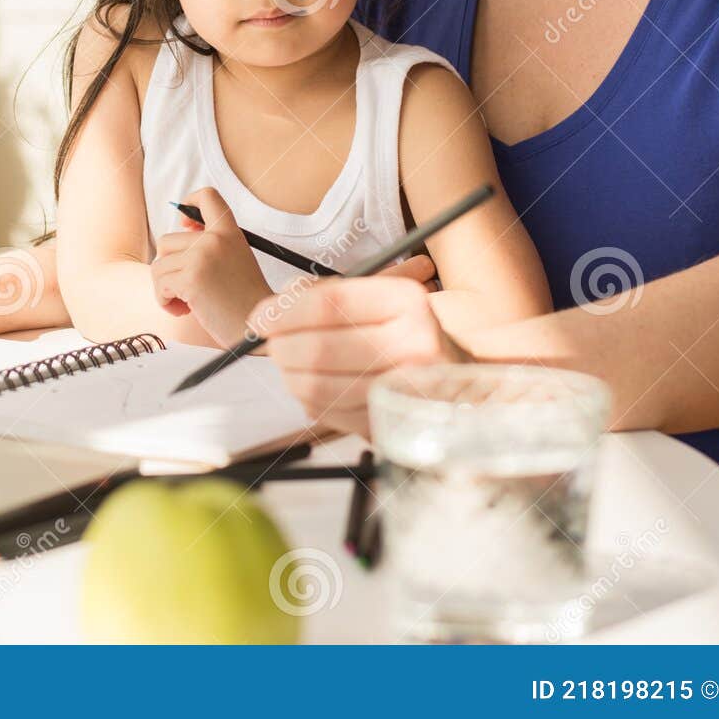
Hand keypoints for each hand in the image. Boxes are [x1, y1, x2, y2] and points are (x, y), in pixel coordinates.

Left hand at [150, 188, 272, 346]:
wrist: (256, 327)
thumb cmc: (244, 302)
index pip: (208, 197)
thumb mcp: (235, 260)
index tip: (184, 223)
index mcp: (230, 232)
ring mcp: (202, 257)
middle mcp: (215, 239)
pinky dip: (165, 301)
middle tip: (187, 289)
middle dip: (169, 268)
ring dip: (165, 288)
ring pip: (158, 265)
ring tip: (186, 303)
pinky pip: (159, 285)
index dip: (188, 204)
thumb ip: (212, 244)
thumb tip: (182, 227)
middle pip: (166, 241)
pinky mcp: (191, 278)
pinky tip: (183, 311)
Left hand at [249, 275, 466, 437]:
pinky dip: (311, 401)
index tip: (257, 318)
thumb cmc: (403, 331)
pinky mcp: (394, 424)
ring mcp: (407, 390)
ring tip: (291, 366)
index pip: (328, 304)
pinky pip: (330, 414)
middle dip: (280, 348)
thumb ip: (323, 294)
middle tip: (272, 346)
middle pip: (317, 348)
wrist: (460, 377)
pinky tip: (318, 386)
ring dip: (290, 377)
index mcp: (406, 301)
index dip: (281, 312)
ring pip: (317, 386)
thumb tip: (269, 313)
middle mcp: (414, 344)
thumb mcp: (375, 297)